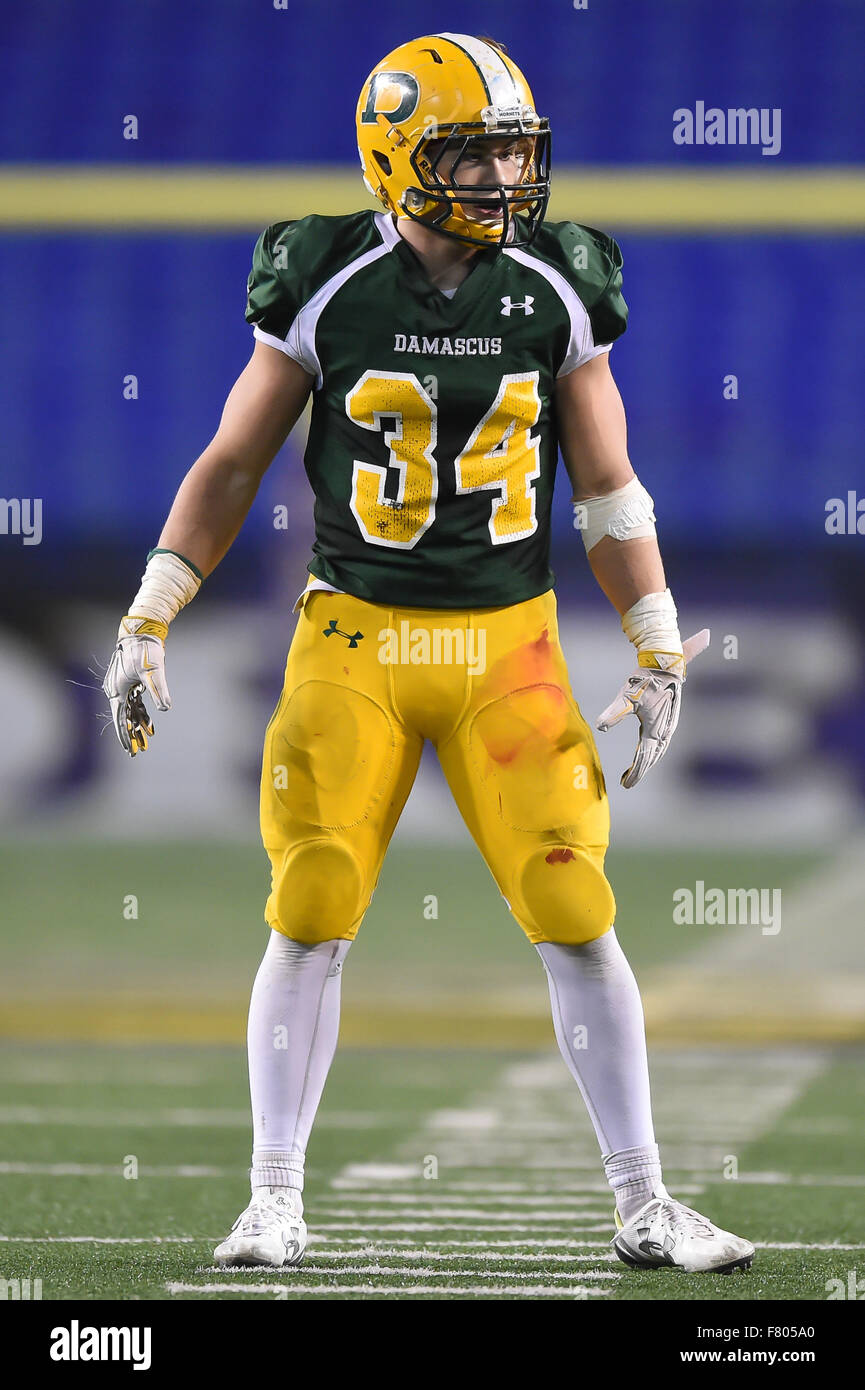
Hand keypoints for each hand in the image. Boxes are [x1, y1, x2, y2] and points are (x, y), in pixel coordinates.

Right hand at [102, 617, 170, 755]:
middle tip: (139, 752)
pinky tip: (149, 726)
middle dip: (132, 735)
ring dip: (137, 726)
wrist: (142, 632)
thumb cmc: (146, 650)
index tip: (129, 750)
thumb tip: (166, 708)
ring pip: (130, 712)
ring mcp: (122, 687)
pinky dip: (141, 714)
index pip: (120, 719)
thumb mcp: (153, 671)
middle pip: (124, 717)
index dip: (125, 736)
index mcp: (117, 690)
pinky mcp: (131, 683)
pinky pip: (135, 703)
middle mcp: (116, 690)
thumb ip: (158, 690)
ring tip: (146, 742)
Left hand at [595, 629, 709, 788]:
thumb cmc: (645, 681)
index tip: (625, 784)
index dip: (635, 772)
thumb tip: (600, 727)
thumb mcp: (627, 697)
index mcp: (656, 728)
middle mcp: (665, 730)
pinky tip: (642, 752)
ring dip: (646, 762)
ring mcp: (668, 725)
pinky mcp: (667, 719)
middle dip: (640, 771)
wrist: (664, 665)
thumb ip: (614, 713)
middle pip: (652, 757)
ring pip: (657, 751)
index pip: (644, 756)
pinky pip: (658, 742)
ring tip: (633, 773)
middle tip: (627, 783)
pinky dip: (650, 751)